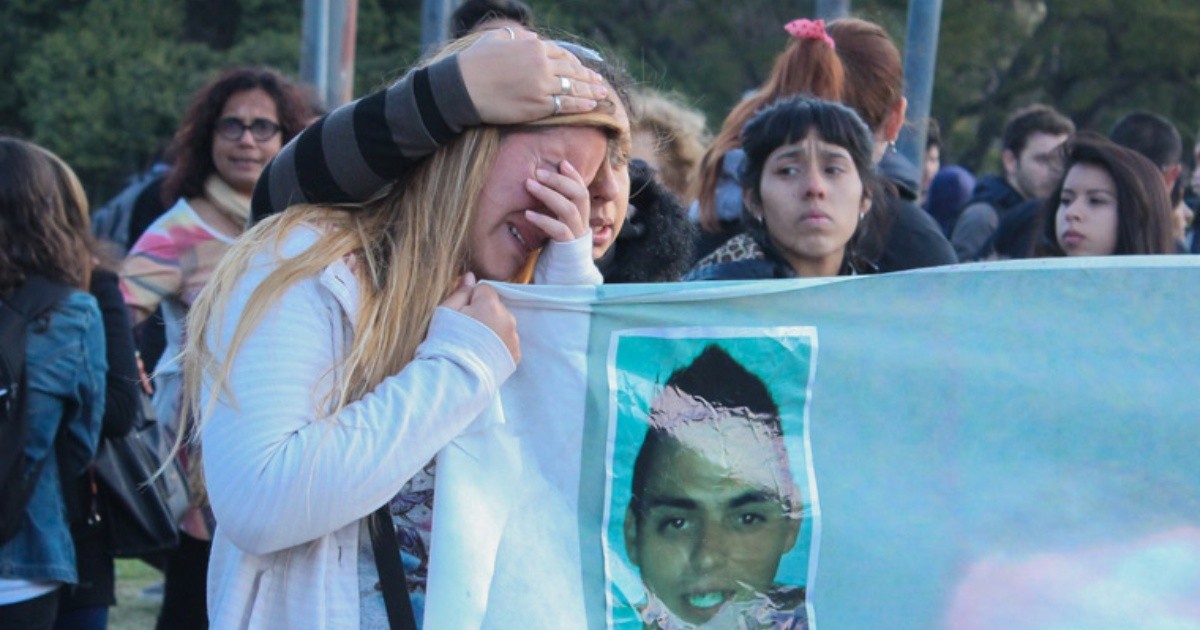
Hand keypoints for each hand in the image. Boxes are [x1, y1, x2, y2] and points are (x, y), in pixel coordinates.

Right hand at [441, 273, 519, 362]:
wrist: (456, 378)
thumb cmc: (446, 342)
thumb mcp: (446, 312)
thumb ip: (460, 292)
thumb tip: (470, 276)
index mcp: (490, 305)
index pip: (485, 289)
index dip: (471, 299)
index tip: (461, 314)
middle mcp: (508, 319)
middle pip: (496, 308)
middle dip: (484, 315)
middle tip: (467, 331)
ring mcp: (514, 338)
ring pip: (503, 326)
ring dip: (492, 330)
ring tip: (474, 346)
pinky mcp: (515, 356)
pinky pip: (507, 343)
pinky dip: (498, 346)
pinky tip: (484, 355)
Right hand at [459, 28, 607, 122]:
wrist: (462, 87)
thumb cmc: (474, 62)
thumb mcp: (497, 39)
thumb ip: (518, 38)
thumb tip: (533, 38)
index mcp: (533, 46)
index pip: (562, 54)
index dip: (575, 63)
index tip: (583, 69)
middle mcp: (542, 64)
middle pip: (572, 70)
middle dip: (588, 77)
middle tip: (599, 82)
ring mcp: (542, 85)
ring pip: (573, 88)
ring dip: (590, 91)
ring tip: (602, 94)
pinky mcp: (538, 105)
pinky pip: (566, 105)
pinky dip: (581, 104)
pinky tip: (591, 105)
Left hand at [523, 160, 590, 242]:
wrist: (559, 280)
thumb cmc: (553, 248)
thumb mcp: (555, 225)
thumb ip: (554, 208)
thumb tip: (539, 184)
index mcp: (581, 217)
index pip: (582, 191)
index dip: (575, 175)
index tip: (562, 163)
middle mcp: (582, 224)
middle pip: (579, 195)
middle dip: (559, 180)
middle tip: (538, 172)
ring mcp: (577, 236)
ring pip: (569, 209)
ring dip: (548, 194)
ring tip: (529, 185)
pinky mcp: (568, 248)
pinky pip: (559, 230)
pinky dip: (543, 220)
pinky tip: (528, 214)